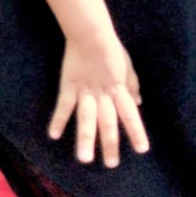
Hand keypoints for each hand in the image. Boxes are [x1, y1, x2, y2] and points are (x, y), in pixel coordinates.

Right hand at [47, 30, 147, 167]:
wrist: (90, 33)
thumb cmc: (111, 48)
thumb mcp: (127, 66)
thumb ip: (131, 85)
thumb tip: (138, 102)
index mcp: (119, 90)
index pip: (130, 115)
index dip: (136, 132)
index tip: (142, 149)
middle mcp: (103, 94)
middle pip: (108, 122)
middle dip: (110, 143)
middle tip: (112, 164)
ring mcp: (85, 92)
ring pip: (87, 118)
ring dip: (86, 138)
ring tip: (84, 158)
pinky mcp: (69, 86)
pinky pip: (64, 105)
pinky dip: (58, 119)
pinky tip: (53, 135)